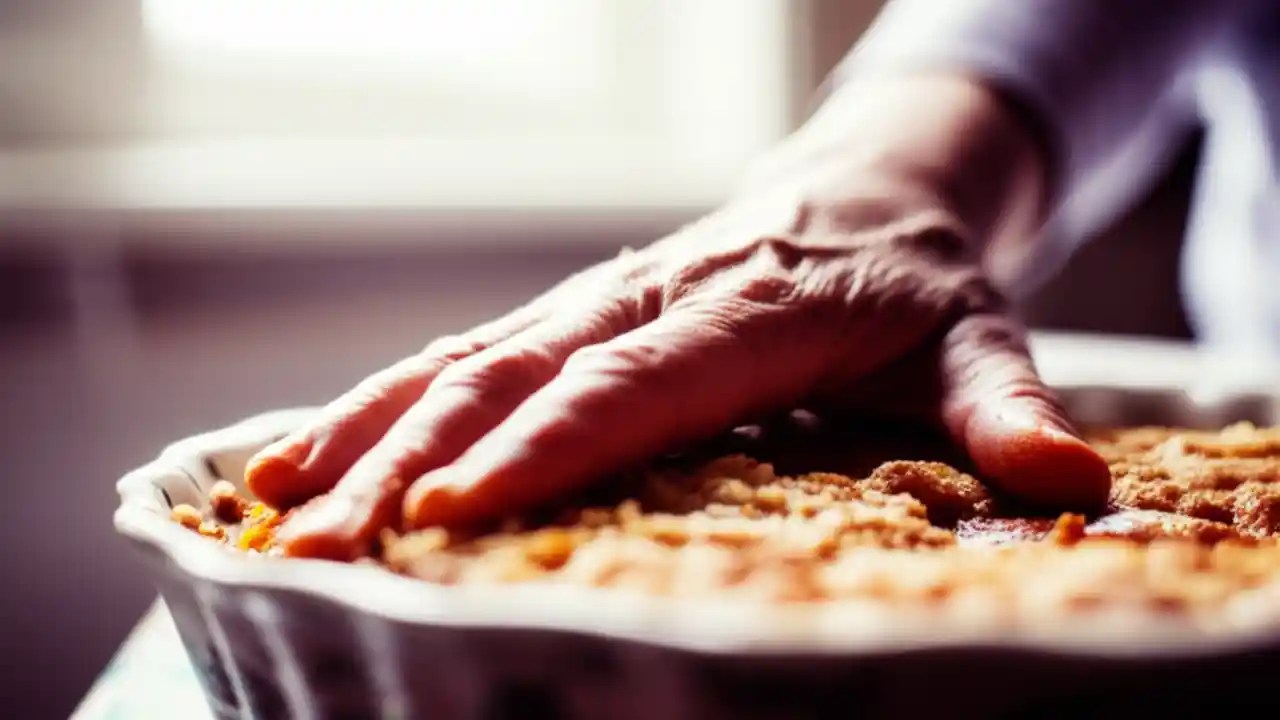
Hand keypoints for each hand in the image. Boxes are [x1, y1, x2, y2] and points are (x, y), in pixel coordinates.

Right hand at [245, 192, 1109, 559]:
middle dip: (414, 459)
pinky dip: (377, 406)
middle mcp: (652, 297)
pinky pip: (460, 353)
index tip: (452, 517)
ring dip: (368, 434)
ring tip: (280, 510)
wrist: (868, 192)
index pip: (635, 383)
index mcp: (751, 310)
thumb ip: (1003, 407)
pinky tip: (301, 458)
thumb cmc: (916, 285)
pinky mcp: (570, 311)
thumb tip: (1071, 488)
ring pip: (466, 360)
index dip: (545, 446)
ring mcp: (599, 300)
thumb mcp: (979, 336)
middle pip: (518, 373)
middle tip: (327, 546)